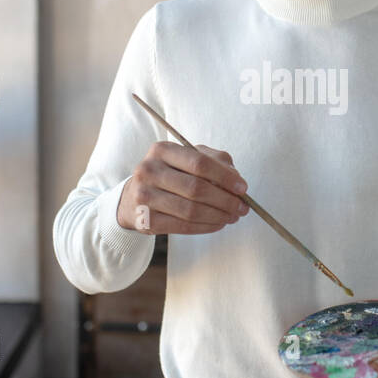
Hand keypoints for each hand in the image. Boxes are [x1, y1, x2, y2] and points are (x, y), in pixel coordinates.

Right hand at [116, 142, 248, 233]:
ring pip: (191, 210)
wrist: (134, 197)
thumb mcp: (188, 159)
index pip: (199, 163)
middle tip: (242, 208)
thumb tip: (237, 179)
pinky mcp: (146, 220)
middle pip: (196, 188)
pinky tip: (218, 224)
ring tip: (232, 217)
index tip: (243, 188)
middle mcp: (149, 171)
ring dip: (218, 216)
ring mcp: (144, 196)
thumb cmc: (169, 174)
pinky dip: (206, 227)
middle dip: (225, 200)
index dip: (225, 177)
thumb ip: (215, 161)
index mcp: (162, 150)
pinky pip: (183, 226)